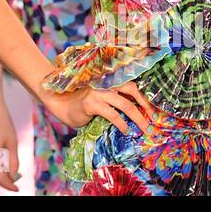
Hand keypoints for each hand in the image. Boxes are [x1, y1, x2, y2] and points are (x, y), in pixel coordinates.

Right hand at [41, 80, 157, 135]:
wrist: (58, 102)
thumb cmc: (79, 104)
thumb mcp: (98, 100)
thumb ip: (112, 102)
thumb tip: (133, 115)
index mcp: (108, 82)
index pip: (130, 85)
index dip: (143, 97)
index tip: (153, 111)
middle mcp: (104, 83)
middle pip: (131, 90)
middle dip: (145, 105)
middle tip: (152, 120)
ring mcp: (98, 92)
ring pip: (124, 103)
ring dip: (138, 117)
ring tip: (143, 129)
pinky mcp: (91, 103)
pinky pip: (111, 113)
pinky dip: (121, 123)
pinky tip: (125, 130)